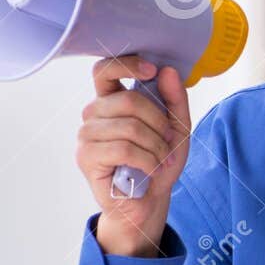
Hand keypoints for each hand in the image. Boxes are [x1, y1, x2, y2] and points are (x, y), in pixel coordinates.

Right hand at [76, 56, 190, 256]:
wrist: (149, 200)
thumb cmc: (159, 161)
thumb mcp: (177, 128)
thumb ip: (175, 99)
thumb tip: (168, 71)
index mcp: (111, 101)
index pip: (104, 70)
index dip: (126, 65)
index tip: (152, 70)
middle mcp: (94, 114)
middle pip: (128, 100)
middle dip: (159, 122)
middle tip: (169, 141)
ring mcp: (86, 135)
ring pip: (130, 127)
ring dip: (156, 146)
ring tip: (161, 160)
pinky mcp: (86, 157)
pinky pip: (124, 149)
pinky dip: (147, 160)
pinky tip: (150, 169)